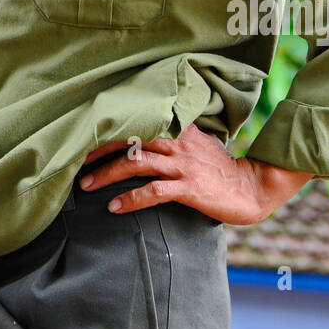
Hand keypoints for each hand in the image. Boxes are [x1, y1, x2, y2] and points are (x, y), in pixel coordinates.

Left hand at [77, 122, 312, 224]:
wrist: (253, 187)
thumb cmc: (223, 168)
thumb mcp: (200, 141)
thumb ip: (176, 134)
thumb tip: (149, 133)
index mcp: (178, 129)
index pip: (138, 121)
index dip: (109, 128)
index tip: (85, 134)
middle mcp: (177, 144)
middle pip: (129, 140)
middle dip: (99, 149)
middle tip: (75, 160)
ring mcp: (183, 166)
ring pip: (136, 164)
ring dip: (106, 174)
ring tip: (85, 185)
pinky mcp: (189, 189)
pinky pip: (153, 192)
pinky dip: (131, 199)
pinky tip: (115, 207)